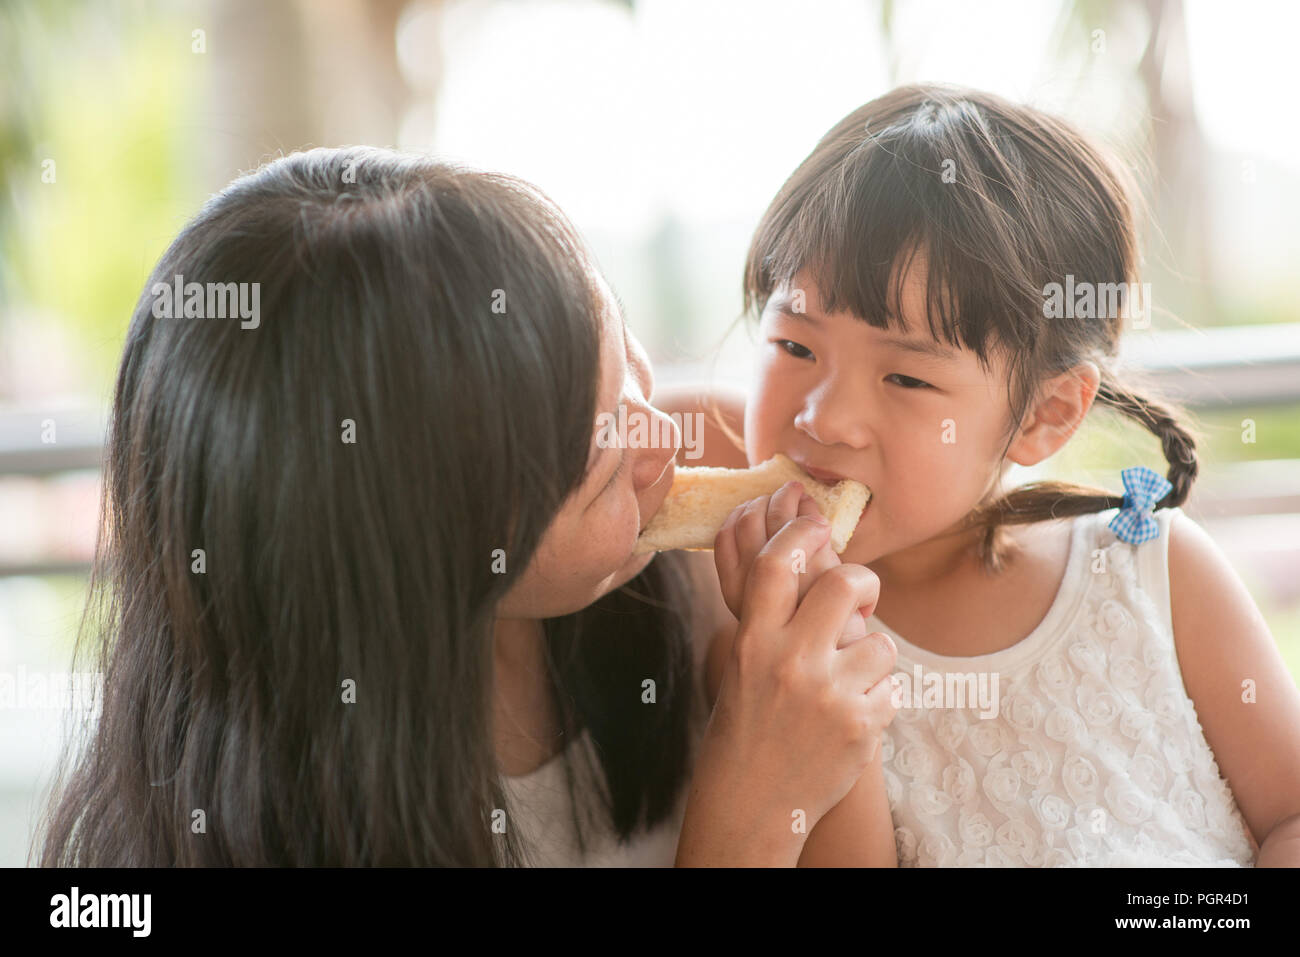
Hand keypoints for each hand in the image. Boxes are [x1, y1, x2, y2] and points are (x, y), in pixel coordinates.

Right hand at [690, 502, 898, 856]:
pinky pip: (892, 688)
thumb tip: (806, 552)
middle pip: (844, 583)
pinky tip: (850, 717)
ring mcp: (828, 694)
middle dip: (863, 582)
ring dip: (871, 657)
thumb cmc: (746, 724)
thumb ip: (771, 613)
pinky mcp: (862, 725)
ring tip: (847, 681)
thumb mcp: (742, 662)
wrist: (751, 802)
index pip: (778, 564)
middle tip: (861, 595)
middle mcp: (789, 661)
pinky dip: (877, 699)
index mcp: (752, 640)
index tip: (816, 525)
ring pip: (879, 642)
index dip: (800, 533)